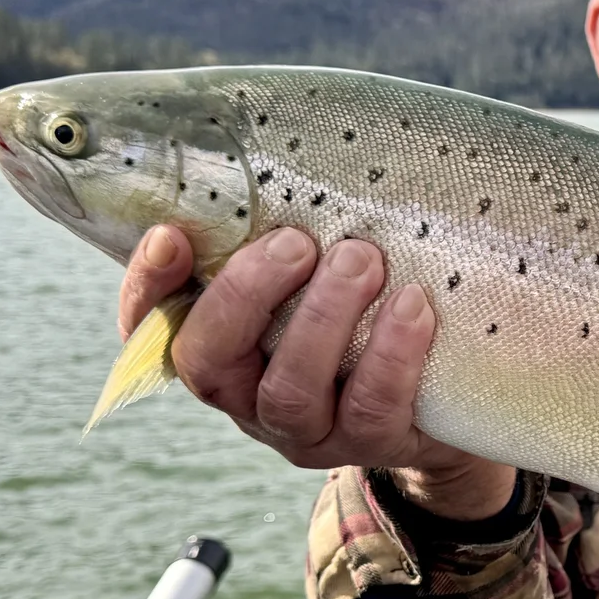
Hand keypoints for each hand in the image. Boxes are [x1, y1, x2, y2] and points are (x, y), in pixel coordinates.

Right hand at [118, 224, 517, 519]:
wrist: (449, 391)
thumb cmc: (366, 311)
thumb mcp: (318, 273)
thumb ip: (282, 236)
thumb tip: (273, 155)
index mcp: (221, 347)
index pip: (153, 326)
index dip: (149, 287)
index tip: (172, 235)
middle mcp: (249, 396)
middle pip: (211, 360)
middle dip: (248, 294)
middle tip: (297, 242)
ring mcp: (308, 430)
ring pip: (291, 390)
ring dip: (323, 318)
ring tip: (361, 259)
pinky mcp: (370, 444)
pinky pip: (372, 407)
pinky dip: (391, 353)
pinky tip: (414, 305)